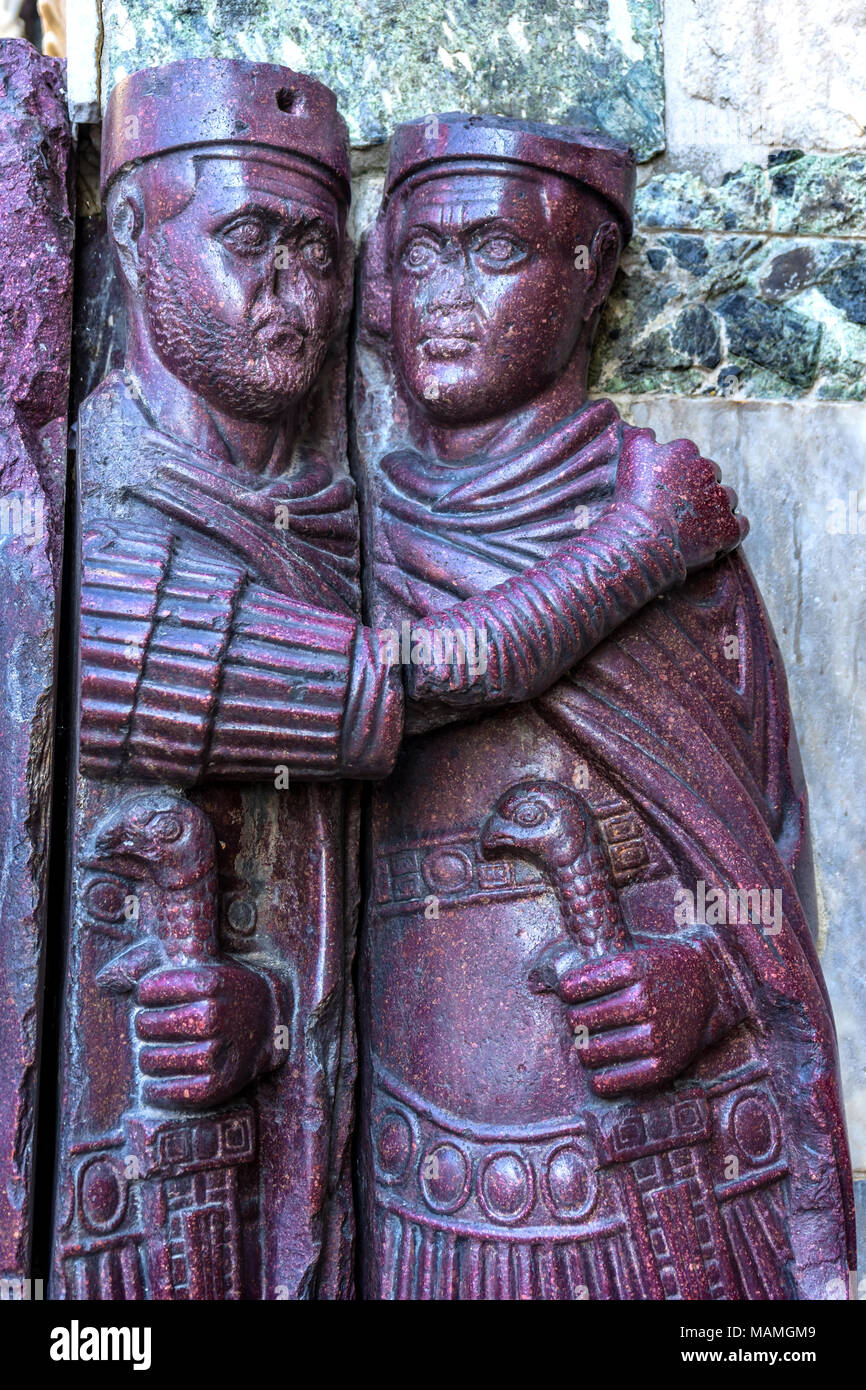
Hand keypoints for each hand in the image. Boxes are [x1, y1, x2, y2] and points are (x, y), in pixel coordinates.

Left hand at [133, 960, 276, 1108]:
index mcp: (209, 982)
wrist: (270, 1020)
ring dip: (148, 1057)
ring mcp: (217, 1052)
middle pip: (147, 1025)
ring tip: (157, 1051)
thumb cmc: (225, 991)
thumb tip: (104, 980)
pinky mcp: (217, 1085)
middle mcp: (214, 1016)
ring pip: (152, 1060)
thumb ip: (151, 964)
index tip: (154, 997)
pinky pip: (170, 1092)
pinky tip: (156, 1081)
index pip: (149, 990)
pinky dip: (156, 1090)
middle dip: (145, 1025)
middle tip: (156, 1026)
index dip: (145, 994)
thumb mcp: (200, 967)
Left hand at [552, 943, 713, 1096]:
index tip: (572, 993)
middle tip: (583, 1019)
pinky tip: (599, 1072)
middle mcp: (644, 1001)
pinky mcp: (663, 1065)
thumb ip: (598, 970)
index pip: (574, 987)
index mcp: (634, 969)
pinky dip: (599, 1080)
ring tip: (591, 1043)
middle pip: (578, 1020)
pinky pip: (614, 1081)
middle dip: (574, 1020)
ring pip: (590, 1052)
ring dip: (583, 1049)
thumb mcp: (633, 956)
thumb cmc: (660, 972)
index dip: (567, 992)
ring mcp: (655, 1035)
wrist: (710, 987)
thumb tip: (554, 989)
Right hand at [616, 425, 747, 570]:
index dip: (680, 473)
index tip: (668, 488)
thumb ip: (639, 438)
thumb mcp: (630, 458)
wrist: (640, 540)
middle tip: (682, 507)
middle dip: (701, 489)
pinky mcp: (730, 527)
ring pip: (728, 499)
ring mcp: (721, 498)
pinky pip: (741, 524)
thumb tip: (646, 430)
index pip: (689, 455)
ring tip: (697, 526)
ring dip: (716, 509)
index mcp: (684, 450)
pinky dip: (731, 530)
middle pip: (712, 475)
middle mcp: (707, 469)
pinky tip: (716, 538)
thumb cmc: (632, 501)